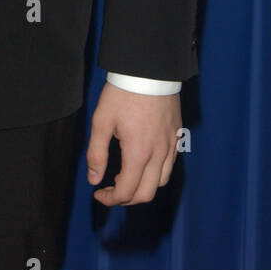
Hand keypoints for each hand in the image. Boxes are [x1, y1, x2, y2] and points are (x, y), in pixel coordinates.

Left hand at [86, 82, 180, 205]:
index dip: (110, 199)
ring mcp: (171, 146)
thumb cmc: (123, 93)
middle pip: (146, 194)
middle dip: (126, 199)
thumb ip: (96, 153)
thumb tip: (94, 179)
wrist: (149, 70)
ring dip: (143, 188)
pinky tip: (143, 163)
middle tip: (111, 191)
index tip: (98, 193)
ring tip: (125, 177)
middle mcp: (158, 154)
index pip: (127, 191)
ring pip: (161, 182)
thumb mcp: (101, 121)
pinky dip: (156, 174)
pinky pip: (170, 166)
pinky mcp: (176, 136)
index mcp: (138, 153)